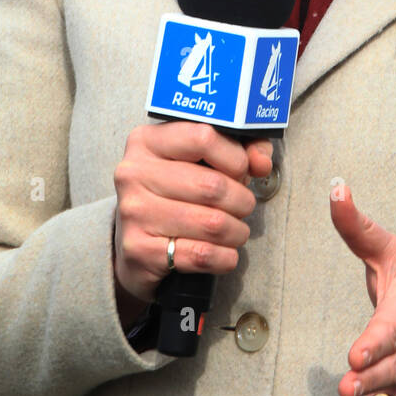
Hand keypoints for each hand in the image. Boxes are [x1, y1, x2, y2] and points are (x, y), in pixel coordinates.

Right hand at [112, 122, 273, 309]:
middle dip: (242, 200)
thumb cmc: (173, 195)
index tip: (243, 171)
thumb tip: (261, 162)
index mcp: (148, 141)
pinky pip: (202, 255)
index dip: (236, 157)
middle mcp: (134, 173)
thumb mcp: (199, 161)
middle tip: (243, 207)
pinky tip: (225, 254)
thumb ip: (239, 150)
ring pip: (212, 223)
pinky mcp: (139, 250)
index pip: (204, 138)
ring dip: (237, 232)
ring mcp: (134, 212)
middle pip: (213, 185)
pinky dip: (225, 257)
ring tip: (236, 231)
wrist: (133, 246)